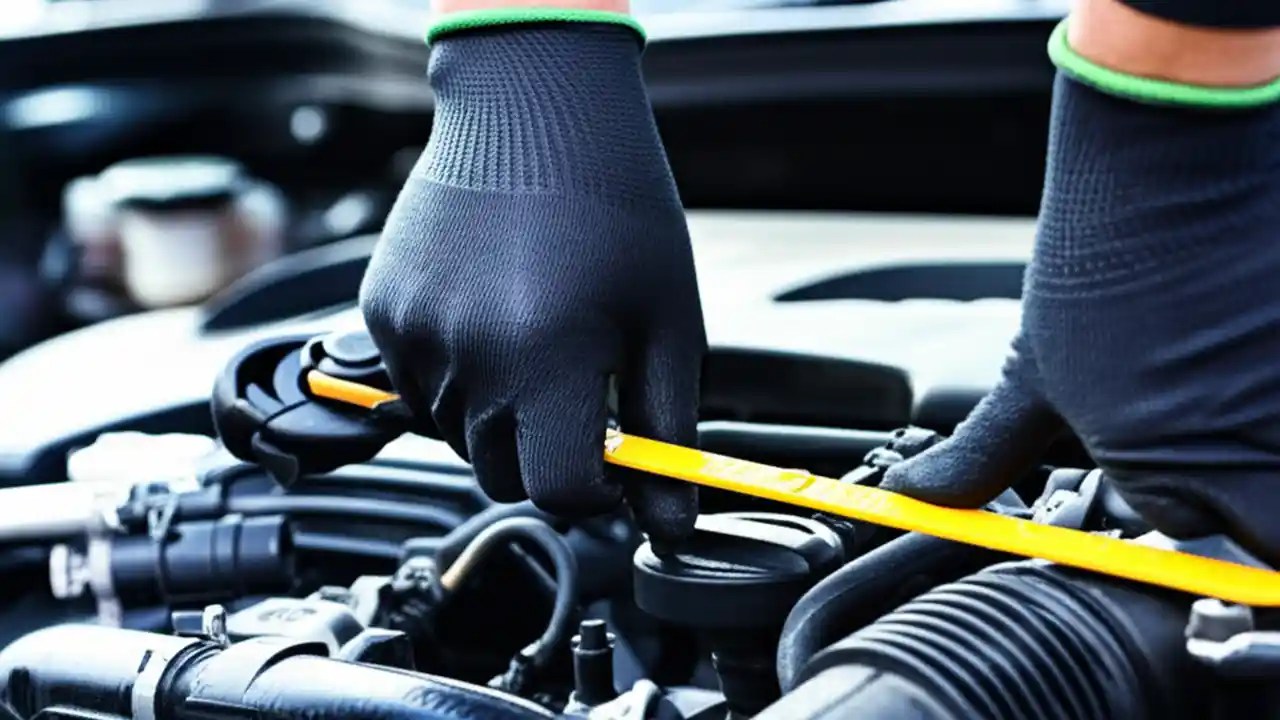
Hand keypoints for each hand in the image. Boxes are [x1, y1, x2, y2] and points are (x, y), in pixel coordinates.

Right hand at [360, 20, 704, 541]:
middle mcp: (467, 353)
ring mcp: (413, 332)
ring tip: (534, 333)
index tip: (613, 460)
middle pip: (501, 472)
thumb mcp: (667, 319)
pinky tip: (490, 313)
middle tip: (578, 385)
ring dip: (498, 412)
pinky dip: (455, 374)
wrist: (532, 104)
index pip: (557, 493)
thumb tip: (669, 519)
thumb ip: (666, 430)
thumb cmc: (615, 201)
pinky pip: (416, 385)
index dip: (594, 489)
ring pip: (456, 433)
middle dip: (545, 449)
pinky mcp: (382, 309)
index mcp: (546, 356)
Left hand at [883, 9, 1279, 564]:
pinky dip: (1275, 400)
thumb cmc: (1103, 265)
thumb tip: (918, 496)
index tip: (1157, 457)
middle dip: (1247, 510)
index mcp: (1169, 463)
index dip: (1163, 497)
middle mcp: (1255, 445)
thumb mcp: (1032, 377)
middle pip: (1274, 535)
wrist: (1173, 165)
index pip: (1183, 531)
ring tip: (1222, 391)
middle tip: (1212, 452)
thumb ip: (982, 456)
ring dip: (1265, 450)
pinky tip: (1245, 359)